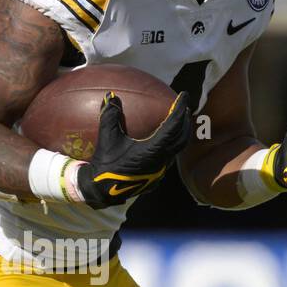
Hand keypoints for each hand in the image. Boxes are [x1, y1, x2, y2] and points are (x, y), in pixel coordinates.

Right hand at [76, 91, 192, 208]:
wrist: (102, 191)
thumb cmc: (104, 164)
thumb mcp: (106, 138)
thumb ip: (109, 116)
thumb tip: (111, 96)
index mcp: (152, 151)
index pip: (173, 126)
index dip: (180, 109)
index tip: (184, 95)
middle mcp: (160, 162)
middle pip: (182, 139)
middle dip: (185, 122)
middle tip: (185, 107)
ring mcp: (159, 172)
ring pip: (177, 150)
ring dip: (180, 135)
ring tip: (178, 123)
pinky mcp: (155, 178)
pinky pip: (168, 159)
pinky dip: (170, 146)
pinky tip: (163, 142)